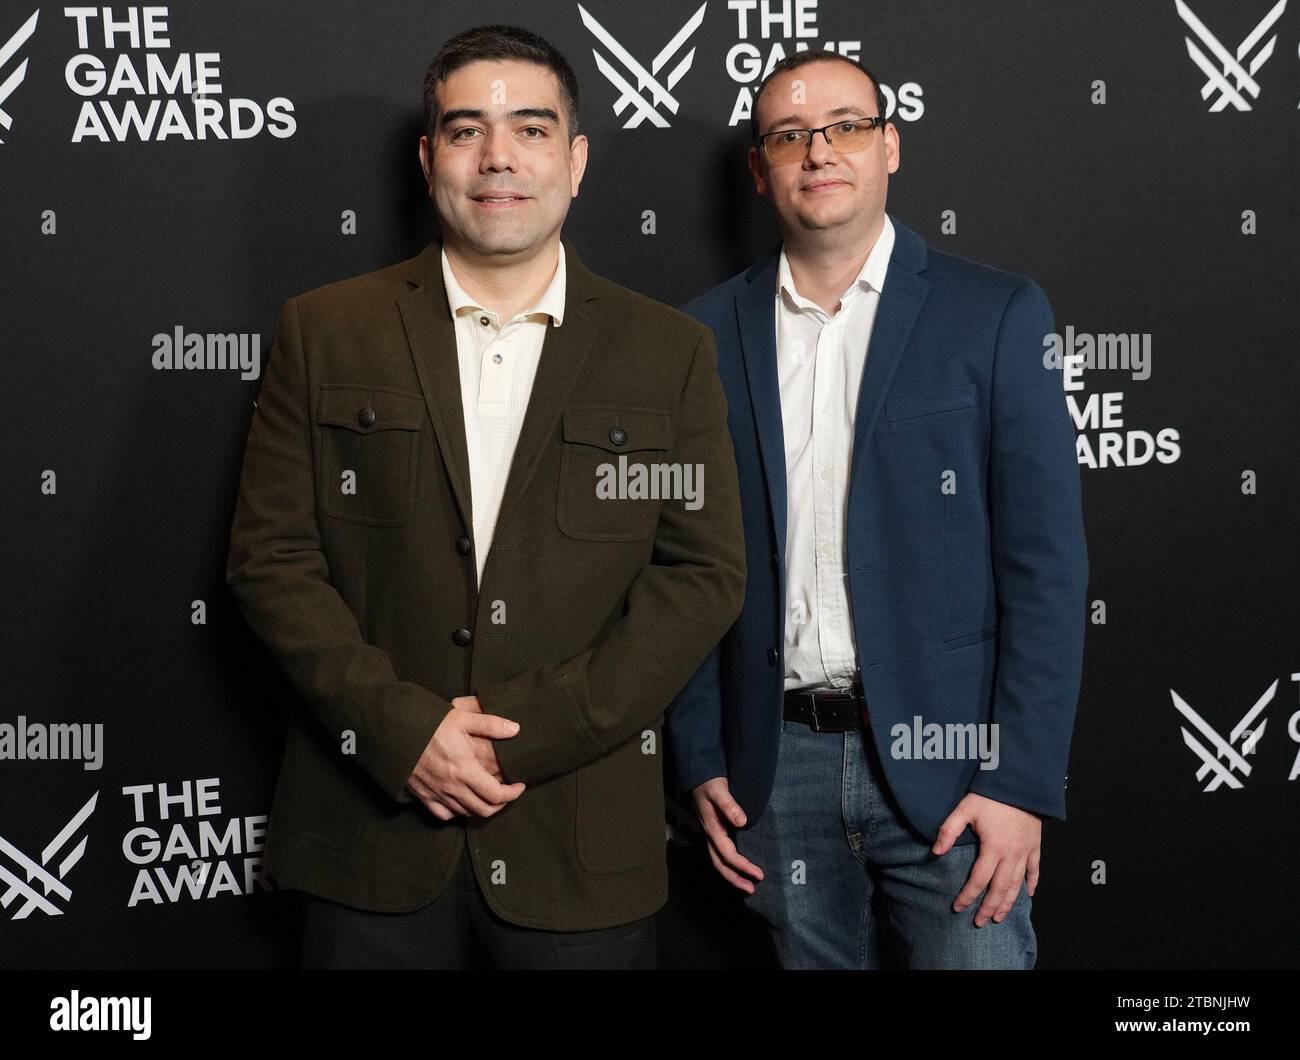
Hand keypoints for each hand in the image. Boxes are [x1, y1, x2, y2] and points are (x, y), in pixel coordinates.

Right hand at [405, 701, 524, 820]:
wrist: (396, 732)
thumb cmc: (430, 724)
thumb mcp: (463, 718)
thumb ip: (491, 724)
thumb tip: (515, 728)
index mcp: (465, 769)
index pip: (496, 794)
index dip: (512, 794)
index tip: (519, 786)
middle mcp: (452, 787)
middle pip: (483, 809)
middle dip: (501, 804)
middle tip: (507, 793)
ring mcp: (437, 794)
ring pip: (466, 813)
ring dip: (481, 808)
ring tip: (488, 796)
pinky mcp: (423, 796)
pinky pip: (444, 815)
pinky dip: (457, 813)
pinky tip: (462, 802)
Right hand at [691, 777, 763, 893]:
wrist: (698, 777)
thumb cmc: (709, 784)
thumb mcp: (719, 791)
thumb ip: (729, 806)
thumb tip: (742, 822)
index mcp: (712, 829)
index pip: (727, 854)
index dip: (742, 866)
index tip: (758, 874)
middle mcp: (711, 835)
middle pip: (720, 864)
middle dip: (735, 879)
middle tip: (752, 890)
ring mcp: (712, 835)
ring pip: (719, 861)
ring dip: (732, 875)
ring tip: (748, 886)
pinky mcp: (715, 832)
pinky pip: (721, 854)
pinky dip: (730, 866)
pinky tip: (740, 868)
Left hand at [933, 792, 1040, 926]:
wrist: (1021, 783)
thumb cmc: (991, 795)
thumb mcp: (965, 809)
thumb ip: (949, 830)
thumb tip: (936, 852)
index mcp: (993, 848)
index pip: (978, 879)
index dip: (967, 896)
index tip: (957, 907)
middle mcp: (1011, 855)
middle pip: (999, 889)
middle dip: (989, 908)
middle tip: (980, 922)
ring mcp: (1026, 852)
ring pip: (1017, 885)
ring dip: (1008, 903)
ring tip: (1000, 917)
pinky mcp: (1036, 846)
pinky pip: (1035, 870)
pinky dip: (1032, 883)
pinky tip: (1028, 895)